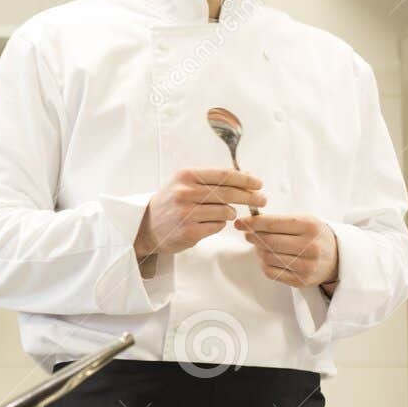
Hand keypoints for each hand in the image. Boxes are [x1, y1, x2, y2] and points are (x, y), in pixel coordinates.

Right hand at [135, 168, 266, 257]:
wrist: (145, 226)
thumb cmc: (170, 202)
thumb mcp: (184, 183)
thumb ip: (211, 179)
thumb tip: (245, 174)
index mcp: (185, 176)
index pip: (224, 175)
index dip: (245, 179)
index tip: (259, 183)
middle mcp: (185, 193)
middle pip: (229, 193)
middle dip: (250, 197)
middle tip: (262, 200)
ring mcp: (187, 213)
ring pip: (226, 212)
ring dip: (230, 213)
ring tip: (222, 213)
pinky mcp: (189, 232)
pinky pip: (218, 226)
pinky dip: (219, 225)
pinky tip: (209, 223)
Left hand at [235, 214, 338, 288]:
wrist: (336, 258)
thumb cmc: (313, 236)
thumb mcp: (303, 221)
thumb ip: (277, 221)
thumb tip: (247, 223)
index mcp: (310, 226)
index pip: (273, 224)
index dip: (252, 224)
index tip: (239, 223)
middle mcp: (310, 247)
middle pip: (268, 242)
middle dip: (253, 237)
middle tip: (248, 235)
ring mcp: (307, 266)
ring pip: (267, 257)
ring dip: (259, 251)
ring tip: (262, 247)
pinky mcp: (301, 281)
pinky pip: (271, 272)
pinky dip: (264, 264)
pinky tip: (269, 258)